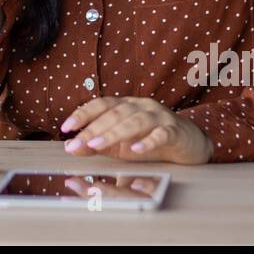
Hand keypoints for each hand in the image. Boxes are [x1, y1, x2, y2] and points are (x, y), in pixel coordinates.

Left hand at [60, 97, 213, 164]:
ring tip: (96, 145)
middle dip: (93, 128)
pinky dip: (148, 141)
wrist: (189, 144)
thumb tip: (71, 147)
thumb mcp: (121, 145)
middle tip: (76, 143)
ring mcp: (159, 116)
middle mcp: (141, 106)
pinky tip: (136, 149)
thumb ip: (97, 144)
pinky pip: (161, 134)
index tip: (65, 127)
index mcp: (126, 105)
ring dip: (113, 133)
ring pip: (135, 121)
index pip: (101, 104)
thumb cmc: (150, 141)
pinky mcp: (175, 131)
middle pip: (115, 113)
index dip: (82, 114)